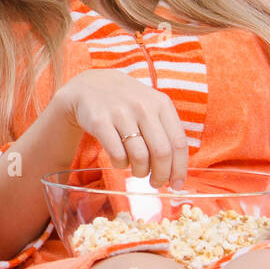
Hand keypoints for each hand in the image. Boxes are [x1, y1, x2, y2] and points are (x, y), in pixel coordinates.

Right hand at [54, 69, 188, 187]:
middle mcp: (143, 107)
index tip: (177, 184)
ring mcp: (121, 114)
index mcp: (161, 104)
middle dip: (161, 175)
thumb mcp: (150, 106)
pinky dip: (121, 165)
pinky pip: (117, 154)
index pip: (179, 142)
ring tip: (138, 172)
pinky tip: (120, 162)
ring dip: (141, 172)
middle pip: (161, 152)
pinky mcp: (100, 122)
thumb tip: (176, 169)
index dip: (180, 168)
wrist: (89, 85)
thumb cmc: (126, 102)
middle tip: (156, 183)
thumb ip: (165, 131)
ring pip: (140, 157)